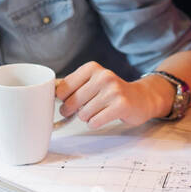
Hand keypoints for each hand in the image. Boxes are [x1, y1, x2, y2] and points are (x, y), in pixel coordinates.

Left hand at [56, 61, 170, 127]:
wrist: (141, 98)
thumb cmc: (112, 92)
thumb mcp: (92, 82)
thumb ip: (73, 85)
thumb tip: (49, 93)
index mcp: (92, 68)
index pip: (63, 87)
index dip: (63, 99)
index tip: (68, 101)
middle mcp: (103, 76)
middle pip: (71, 102)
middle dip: (73, 111)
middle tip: (81, 110)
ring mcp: (113, 90)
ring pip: (83, 114)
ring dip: (88, 117)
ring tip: (99, 110)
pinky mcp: (120, 105)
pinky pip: (95, 121)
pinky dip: (96, 123)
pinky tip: (105, 116)